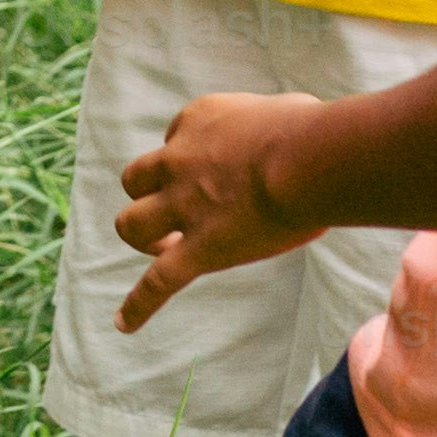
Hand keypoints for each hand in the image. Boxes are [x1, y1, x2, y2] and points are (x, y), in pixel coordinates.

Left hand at [111, 91, 337, 329]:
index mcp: (197, 122)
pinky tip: (123, 325)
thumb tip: (286, 140)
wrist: (309, 159)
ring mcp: (183, 207)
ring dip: (141, 236)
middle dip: (149, 196)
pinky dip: (138, 305)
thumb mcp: (280, 111)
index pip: (176, 138)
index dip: (191, 158)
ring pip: (131, 224)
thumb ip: (268, 128)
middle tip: (174, 213)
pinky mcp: (198, 249)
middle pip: (136, 179)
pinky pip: (157, 283)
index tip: (216, 170)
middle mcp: (179, 162)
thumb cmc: (312, 132)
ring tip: (160, 249)